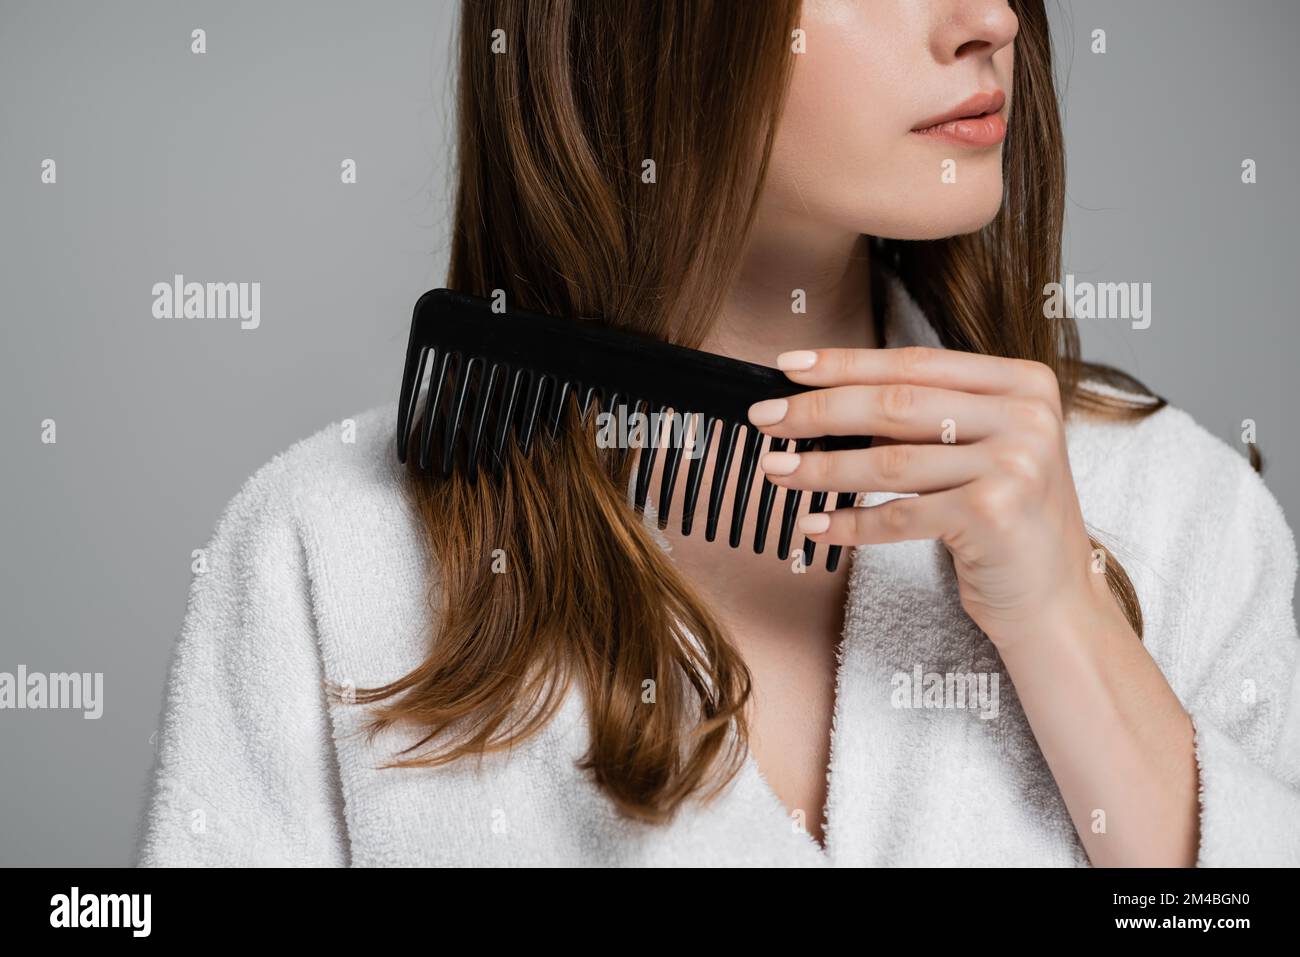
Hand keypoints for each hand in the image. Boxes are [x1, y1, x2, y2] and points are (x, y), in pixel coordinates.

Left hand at [748, 346, 1118, 648]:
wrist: (1055, 602)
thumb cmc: (1007, 523)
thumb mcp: (981, 452)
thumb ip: (928, 419)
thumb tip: (829, 403)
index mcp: (1023, 383)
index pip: (916, 362)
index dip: (846, 363)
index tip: (789, 367)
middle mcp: (1026, 416)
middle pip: (896, 403)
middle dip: (819, 411)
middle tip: (765, 419)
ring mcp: (1014, 465)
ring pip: (890, 461)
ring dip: (822, 467)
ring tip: (776, 470)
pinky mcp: (993, 515)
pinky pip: (898, 515)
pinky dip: (849, 522)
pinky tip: (814, 522)